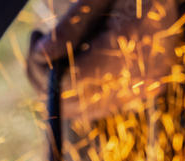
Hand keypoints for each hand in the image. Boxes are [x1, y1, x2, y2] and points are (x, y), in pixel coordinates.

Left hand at [27, 0, 180, 118]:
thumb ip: (70, 27)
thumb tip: (42, 56)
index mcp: (135, 45)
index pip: (73, 83)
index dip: (45, 71)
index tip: (38, 43)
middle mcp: (144, 76)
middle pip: (75, 105)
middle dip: (47, 82)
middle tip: (40, 48)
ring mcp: (146, 87)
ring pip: (85, 110)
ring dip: (61, 88)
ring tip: (56, 51)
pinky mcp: (146, 91)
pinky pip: (102, 105)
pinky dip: (81, 90)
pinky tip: (78, 61)